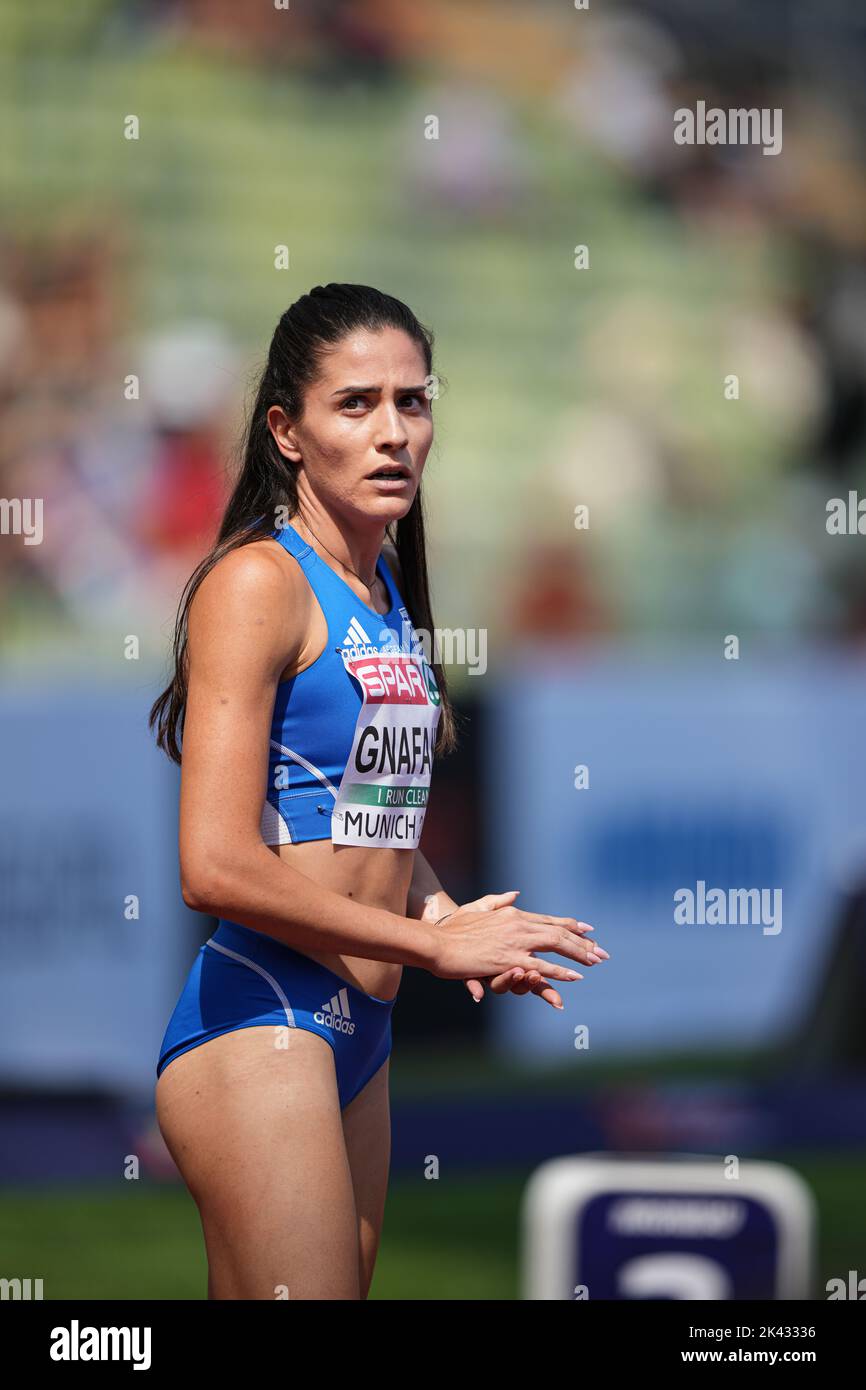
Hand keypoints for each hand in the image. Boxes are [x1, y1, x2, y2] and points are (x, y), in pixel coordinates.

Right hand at [432, 890, 607, 1007]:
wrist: (437, 941)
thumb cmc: (453, 928)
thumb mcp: (478, 909)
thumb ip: (497, 902)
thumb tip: (514, 894)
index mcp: (512, 914)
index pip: (548, 920)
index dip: (571, 926)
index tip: (589, 931)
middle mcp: (518, 924)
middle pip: (559, 932)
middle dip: (583, 943)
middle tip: (602, 952)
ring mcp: (515, 941)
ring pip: (556, 946)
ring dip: (579, 954)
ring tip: (595, 961)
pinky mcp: (509, 960)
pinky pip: (542, 966)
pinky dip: (561, 971)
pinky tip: (576, 976)